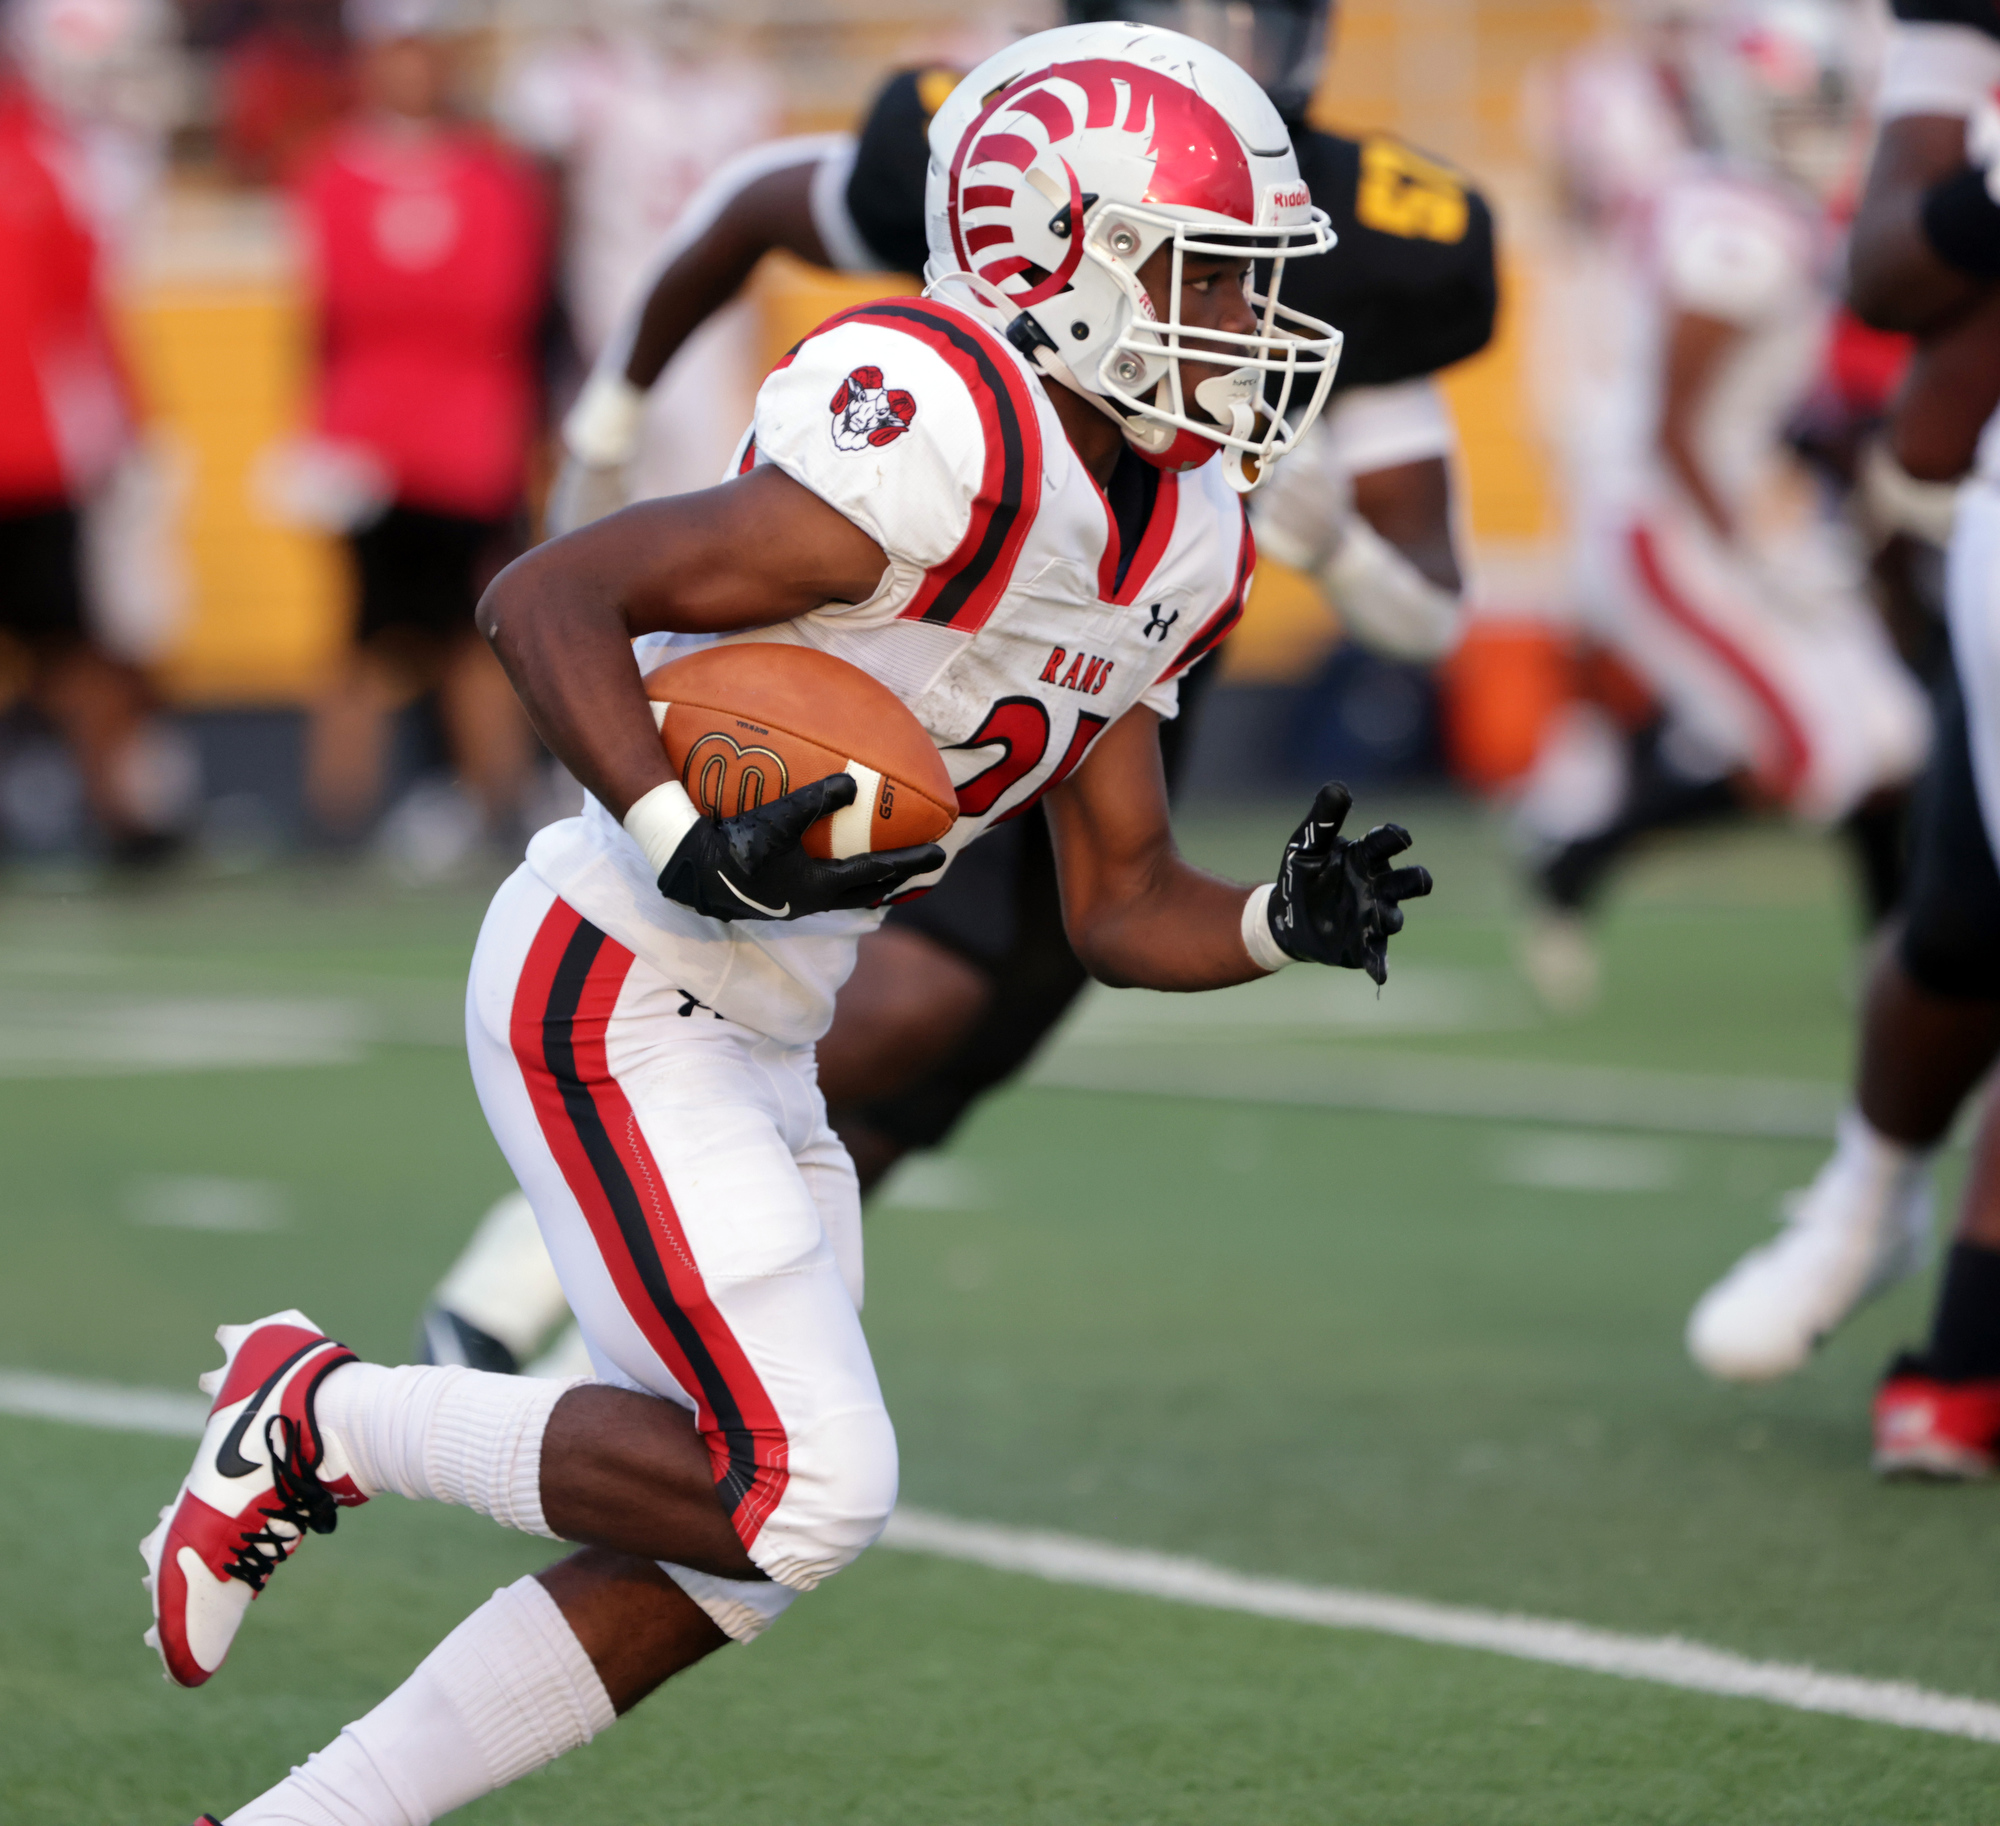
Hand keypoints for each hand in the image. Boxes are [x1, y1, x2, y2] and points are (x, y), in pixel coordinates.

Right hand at [657, 773, 943, 921]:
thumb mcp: (779, 819)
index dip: (909, 862)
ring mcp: (789, 901)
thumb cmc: (734, 845)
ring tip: (876, 869)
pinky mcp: (769, 894)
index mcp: (819, 888)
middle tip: (915, 869)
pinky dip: (829, 872)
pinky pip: (812, 883)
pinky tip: (820, 857)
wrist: (687, 868)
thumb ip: (817, 801)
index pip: (876, 873)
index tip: (940, 856)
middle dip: (892, 880)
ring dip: (862, 882)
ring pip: (839, 894)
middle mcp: (809, 901)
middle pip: (864, 893)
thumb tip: (855, 785)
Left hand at [1266, 781, 1431, 982]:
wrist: (1284, 915)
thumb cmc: (1302, 873)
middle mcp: (1378, 886)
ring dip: (1393, 917)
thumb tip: (1338, 786)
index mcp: (1367, 857)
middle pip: (1409, 881)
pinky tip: (1379, 974)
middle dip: (1415, 881)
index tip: (1401, 838)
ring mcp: (1374, 916)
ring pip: (1395, 917)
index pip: (1388, 843)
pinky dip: (1379, 964)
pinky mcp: (1363, 944)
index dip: (1396, 839)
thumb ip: (1325, 818)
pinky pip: (1376, 955)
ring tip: (1385, 918)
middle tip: (1419, 880)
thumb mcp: (1308, 844)